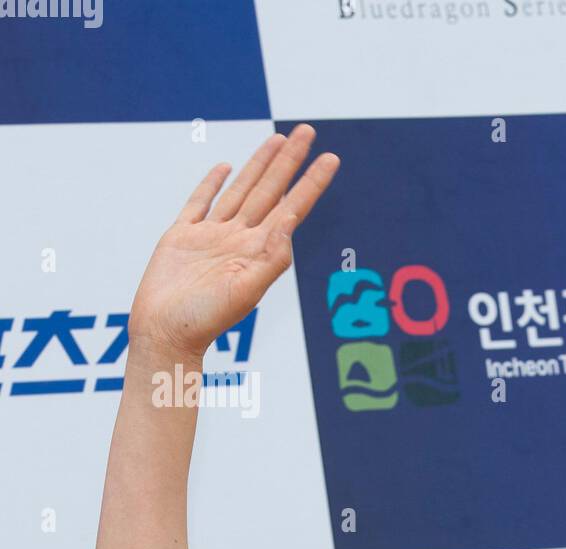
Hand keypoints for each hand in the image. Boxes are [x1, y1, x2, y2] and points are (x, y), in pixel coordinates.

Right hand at [127, 123, 339, 358]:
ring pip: (241, 190)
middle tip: (307, 130)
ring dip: (260, 165)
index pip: (292, 207)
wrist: (165, 332)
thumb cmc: (205, 319)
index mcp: (259, 251)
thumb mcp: (246, 290)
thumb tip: (290, 222)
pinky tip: (226, 167)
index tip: (331, 157)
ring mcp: (212, 236)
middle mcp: (240, 239)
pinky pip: (200, 203)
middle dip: (289, 160)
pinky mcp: (182, 236)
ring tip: (278, 140)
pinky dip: (212, 184)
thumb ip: (271, 258)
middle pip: (270, 189)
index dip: (311, 182)